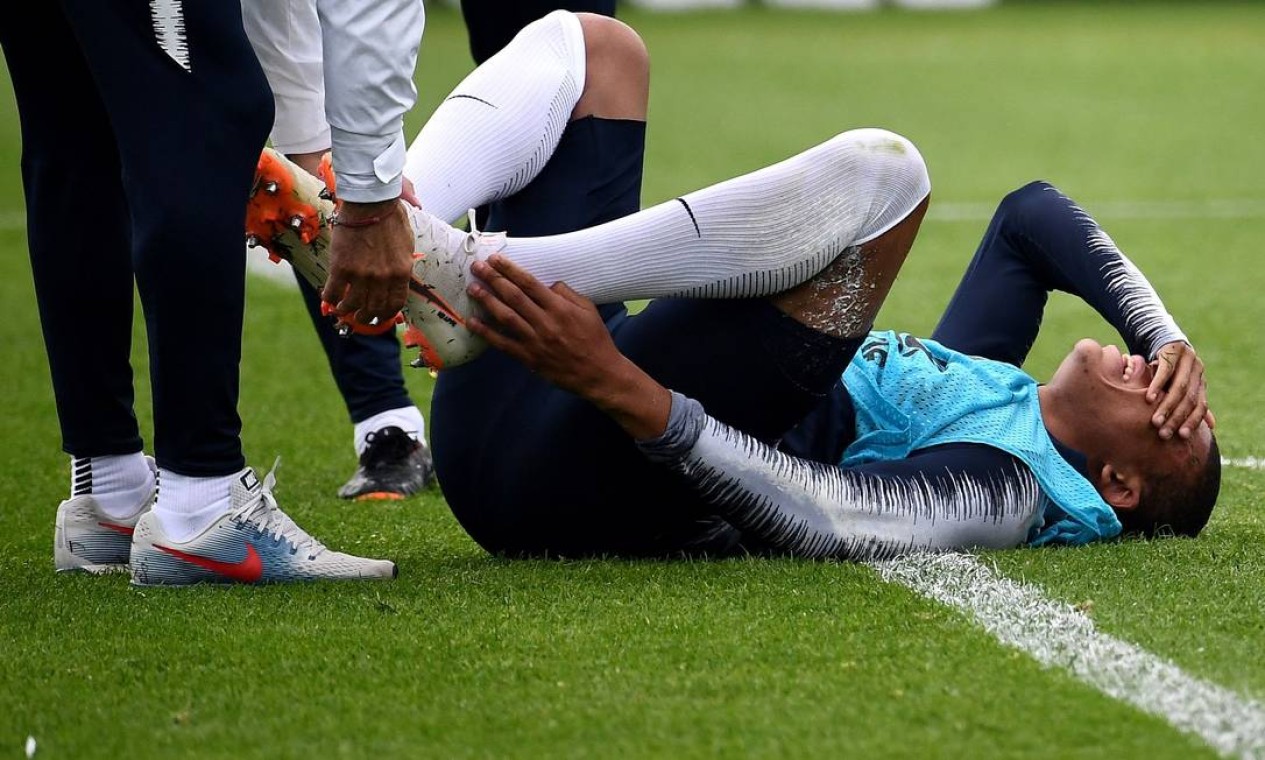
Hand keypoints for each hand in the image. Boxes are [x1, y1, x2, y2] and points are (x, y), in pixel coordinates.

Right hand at [321, 199, 412, 326]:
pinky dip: (330, 299)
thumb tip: (399, 280)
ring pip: (353, 305)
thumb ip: (402, 266)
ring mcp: (362, 273)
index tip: (380, 316)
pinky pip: (334, 292)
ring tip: (343, 310)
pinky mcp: (341, 267)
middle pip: (374, 308)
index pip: (395, 304)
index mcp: (401, 272)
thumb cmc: (390, 218)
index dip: (386, 314)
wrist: (370, 202)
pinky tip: (329, 298)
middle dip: (366, 316)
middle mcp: (383, 277)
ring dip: (347, 311)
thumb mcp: (406, 245)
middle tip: (360, 316)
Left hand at [464, 255, 623, 395]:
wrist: (598, 374)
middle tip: (477, 267)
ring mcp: (535, 341)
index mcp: (560, 308)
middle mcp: (545, 322)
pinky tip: (472, 322)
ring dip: (487, 301)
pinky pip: (503, 343)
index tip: (495, 259)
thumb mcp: (589, 310)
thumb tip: (548, 284)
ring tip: (472, 288)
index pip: (530, 283)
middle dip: (493, 279)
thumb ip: (568, 294)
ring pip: (505, 317)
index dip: (510, 270)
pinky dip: (486, 333)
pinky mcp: (529, 358)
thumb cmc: (596, 340)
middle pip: (514, 296)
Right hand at [1146, 341, 1213, 439]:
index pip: (1201, 405)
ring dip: (1166, 406)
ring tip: (1155, 421)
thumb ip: (1195, 402)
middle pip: (1189, 399)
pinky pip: (1165, 371)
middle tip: (1163, 433)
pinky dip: (1157, 386)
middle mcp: (1198, 371)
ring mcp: (1186, 360)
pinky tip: (1149, 398)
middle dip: (1176, 418)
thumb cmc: (1173, 369)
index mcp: (1201, 381)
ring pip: (1178, 388)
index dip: (1193, 421)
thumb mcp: (1184, 385)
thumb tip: (1212, 426)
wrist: (1165, 340)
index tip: (1181, 436)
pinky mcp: (1171, 352)